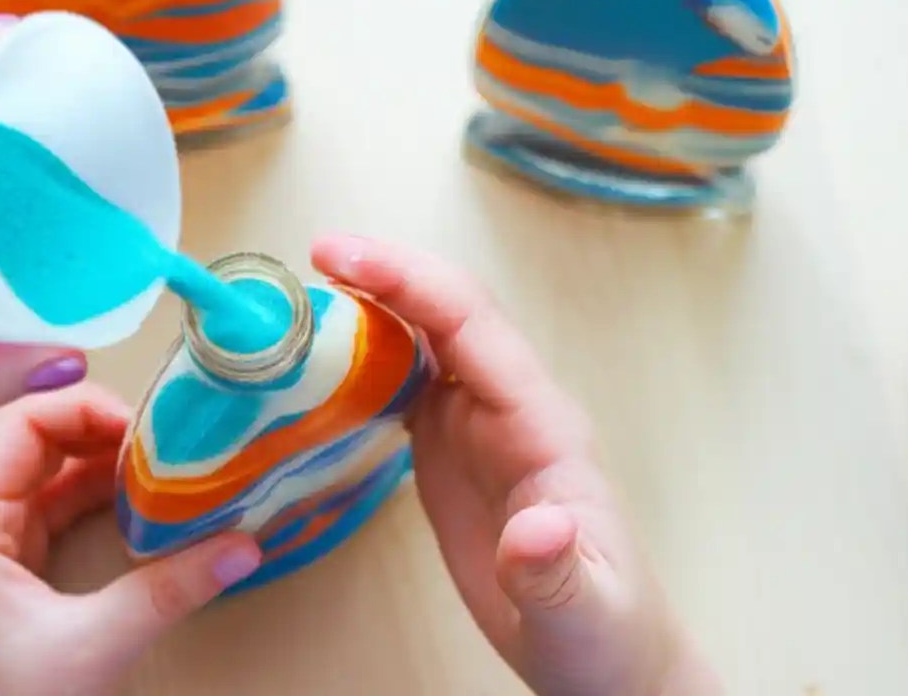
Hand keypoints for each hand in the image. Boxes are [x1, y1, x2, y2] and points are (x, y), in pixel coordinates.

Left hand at [0, 384, 262, 694]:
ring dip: (105, 466)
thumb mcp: (94, 644)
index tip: (146, 428)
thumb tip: (246, 545)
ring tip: (167, 465)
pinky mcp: (10, 572)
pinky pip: (55, 510)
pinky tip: (144, 504)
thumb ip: (171, 590)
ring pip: (49, 475)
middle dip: (102, 432)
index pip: (23, 425)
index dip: (84, 410)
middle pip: (36, 441)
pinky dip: (99, 499)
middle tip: (167, 441)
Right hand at [312, 235, 719, 695]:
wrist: (599, 654)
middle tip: (313, 253)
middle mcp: (511, 409)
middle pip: (448, 313)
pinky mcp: (454, 449)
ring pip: (427, 338)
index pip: (474, 329)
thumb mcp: (581, 614)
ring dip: (374, 304)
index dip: (411, 283)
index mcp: (542, 427)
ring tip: (307, 293)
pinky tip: (325, 356)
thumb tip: (538, 529)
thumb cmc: (601, 632)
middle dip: (386, 273)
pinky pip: (410, 382)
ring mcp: (481, 425)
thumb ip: (556, 572)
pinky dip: (368, 357)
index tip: (346, 260)